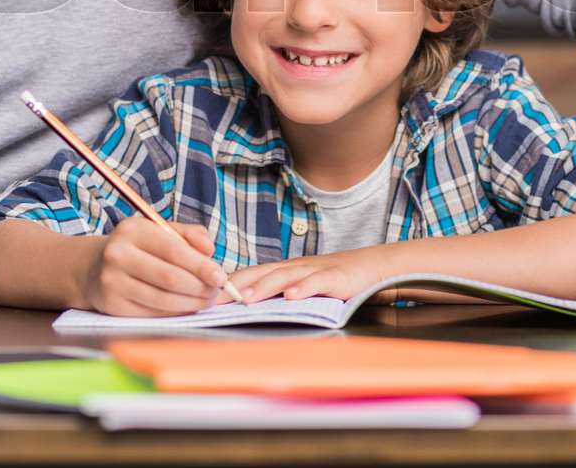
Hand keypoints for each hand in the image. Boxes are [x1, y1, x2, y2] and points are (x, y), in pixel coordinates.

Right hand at [82, 216, 228, 316]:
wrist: (93, 267)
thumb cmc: (137, 247)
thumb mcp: (159, 230)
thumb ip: (189, 234)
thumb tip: (210, 249)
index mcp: (132, 229)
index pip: (173, 249)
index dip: (200, 266)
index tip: (221, 277)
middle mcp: (118, 254)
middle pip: (170, 277)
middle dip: (199, 288)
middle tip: (216, 292)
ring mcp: (112, 281)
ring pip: (163, 299)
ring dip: (191, 303)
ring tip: (205, 300)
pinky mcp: (112, 305)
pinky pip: (152, 313)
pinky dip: (175, 312)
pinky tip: (185, 306)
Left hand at [229, 247, 394, 303]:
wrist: (369, 265)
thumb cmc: (330, 278)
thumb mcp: (301, 285)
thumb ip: (278, 293)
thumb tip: (247, 308)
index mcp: (283, 270)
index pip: (251, 274)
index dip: (229, 284)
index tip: (207, 297)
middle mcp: (294, 267)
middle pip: (261, 273)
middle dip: (237, 286)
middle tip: (216, 299)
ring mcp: (313, 271)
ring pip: (284, 276)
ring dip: (263, 287)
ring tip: (246, 299)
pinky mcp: (334, 277)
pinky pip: (316, 282)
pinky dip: (303, 288)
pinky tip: (292, 296)